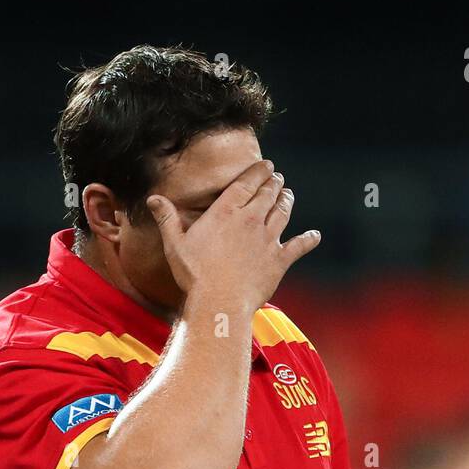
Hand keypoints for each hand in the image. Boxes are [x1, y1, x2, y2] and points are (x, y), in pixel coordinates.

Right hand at [147, 159, 320, 312]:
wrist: (219, 303)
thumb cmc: (194, 275)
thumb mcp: (175, 244)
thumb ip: (166, 218)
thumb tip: (153, 199)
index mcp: (226, 211)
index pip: (247, 183)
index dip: (259, 171)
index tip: (267, 165)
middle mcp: (251, 220)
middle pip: (268, 193)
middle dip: (274, 183)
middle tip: (278, 178)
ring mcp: (268, 239)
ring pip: (283, 212)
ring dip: (287, 200)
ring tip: (289, 194)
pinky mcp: (279, 261)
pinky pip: (299, 246)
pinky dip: (308, 240)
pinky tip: (315, 236)